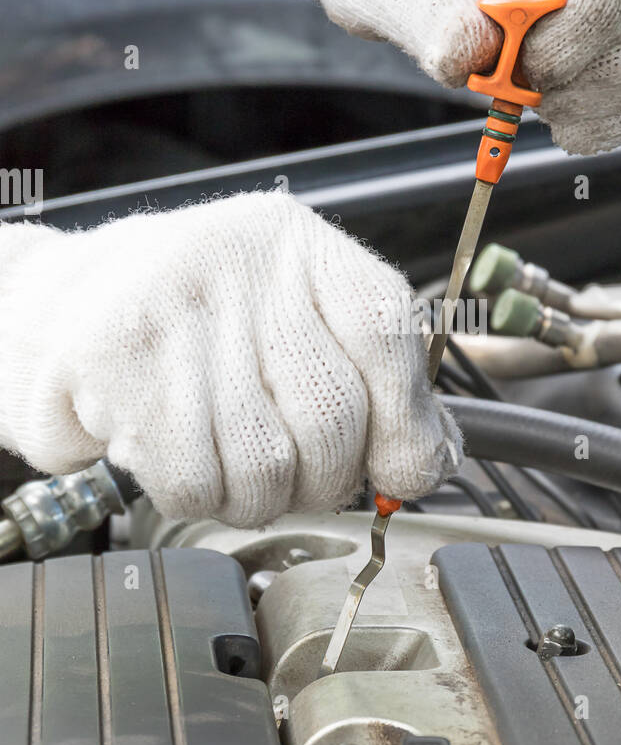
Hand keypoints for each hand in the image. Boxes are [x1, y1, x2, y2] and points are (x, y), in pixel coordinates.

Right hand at [0, 194, 460, 524]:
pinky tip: (186, 459)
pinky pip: (197, 483)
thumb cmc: (199, 325)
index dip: (408, 425)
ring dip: (260, 496)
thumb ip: (374, 377)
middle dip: (327, 478)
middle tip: (302, 477)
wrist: (63, 308)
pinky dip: (202, 496)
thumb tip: (433, 457)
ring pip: (267, 466)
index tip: (403, 471)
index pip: (387, 337)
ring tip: (234, 463)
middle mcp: (242, 263)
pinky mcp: (118, 364)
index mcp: (302, 247)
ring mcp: (176, 310)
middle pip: (332, 419)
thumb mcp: (294, 320)